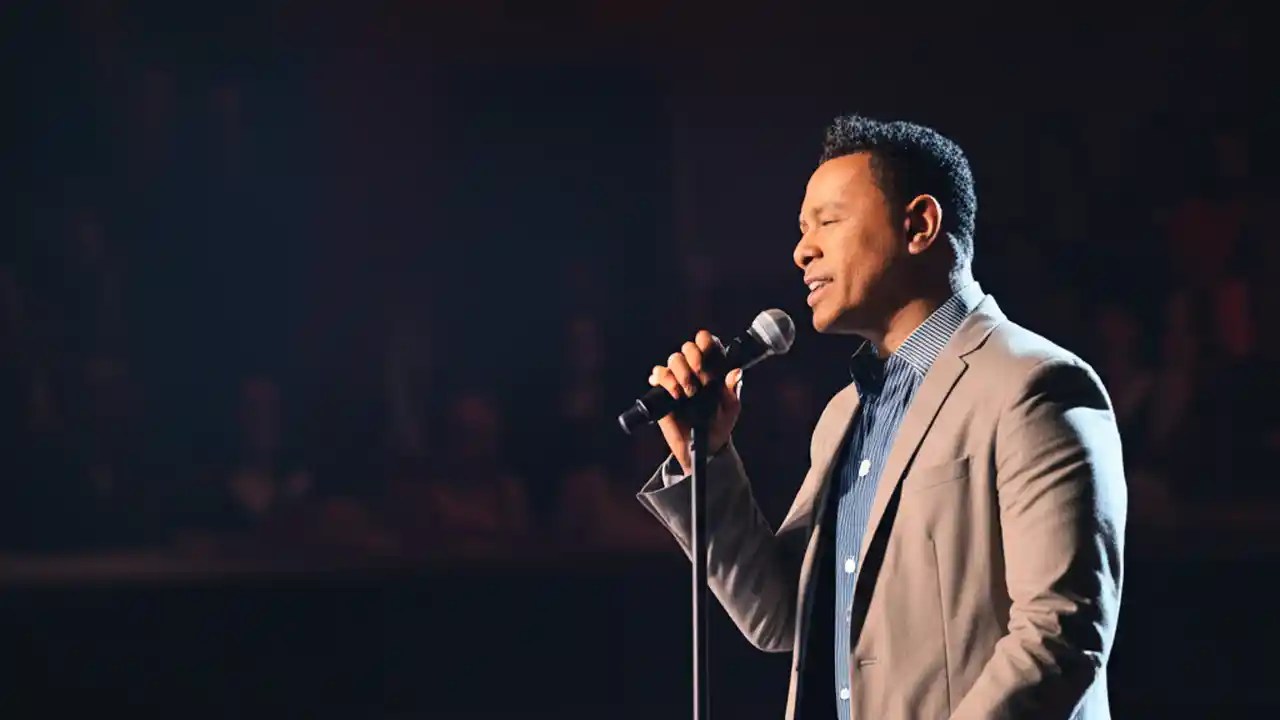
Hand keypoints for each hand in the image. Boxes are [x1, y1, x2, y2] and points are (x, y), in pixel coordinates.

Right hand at [648, 330, 743, 472]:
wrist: (703, 447)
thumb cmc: (720, 423)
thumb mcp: (731, 408)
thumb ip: (733, 389)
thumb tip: (736, 372)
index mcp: (713, 368)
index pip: (707, 343)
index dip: (706, 342)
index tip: (707, 352)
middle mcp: (694, 369)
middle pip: (687, 347)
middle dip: (694, 359)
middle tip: (700, 378)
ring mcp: (677, 378)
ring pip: (673, 359)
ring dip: (681, 374)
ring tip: (688, 394)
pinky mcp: (662, 390)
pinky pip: (658, 374)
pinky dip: (664, 381)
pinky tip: (673, 395)